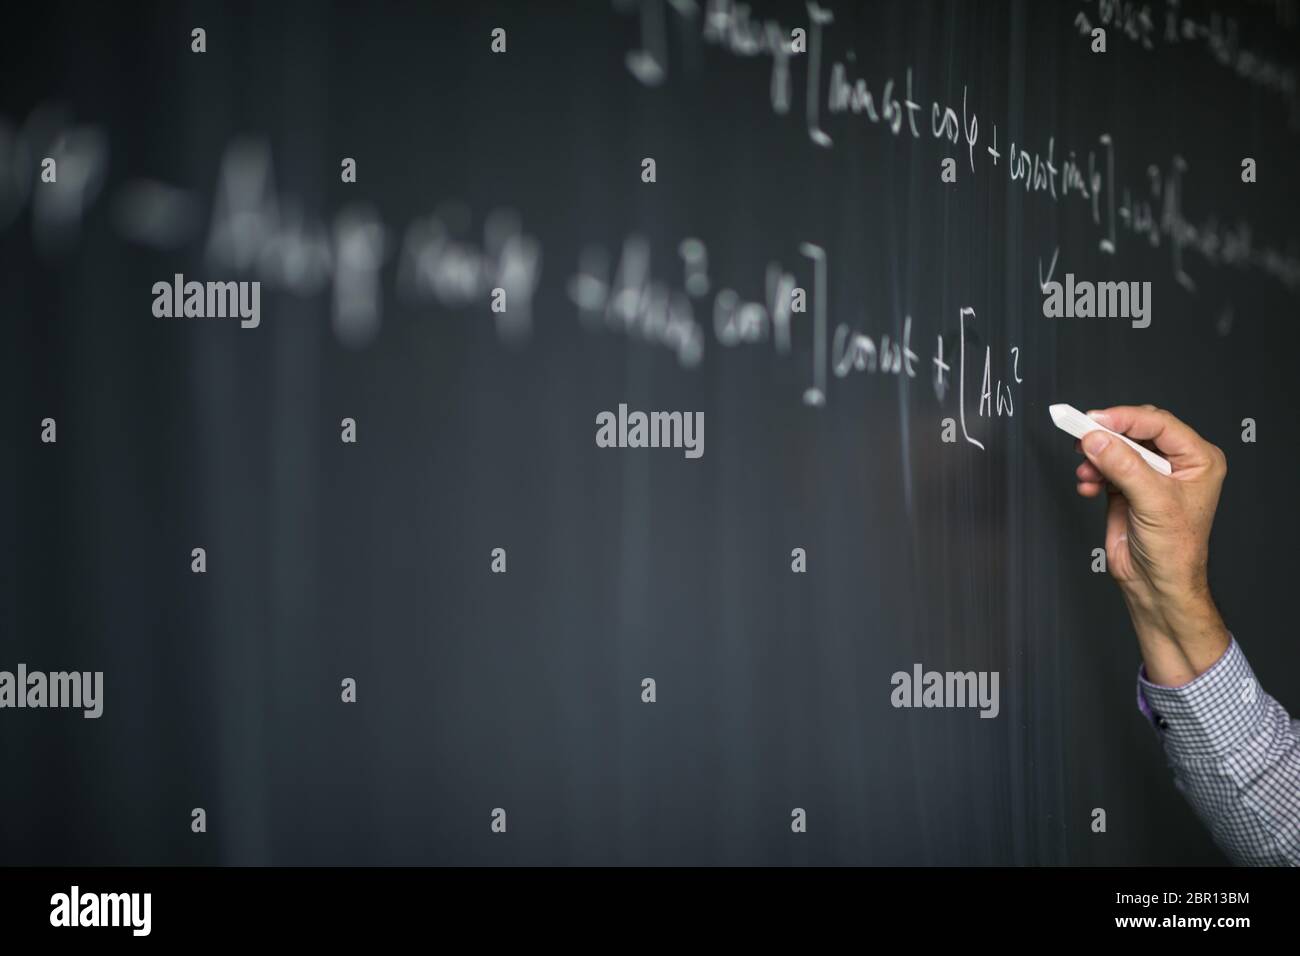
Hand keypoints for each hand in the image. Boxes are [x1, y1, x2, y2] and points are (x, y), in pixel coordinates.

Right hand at [1074, 405, 1230, 685]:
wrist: (1156, 585)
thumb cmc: (1175, 551)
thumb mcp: (1153, 503)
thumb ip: (1124, 466)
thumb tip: (1096, 439)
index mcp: (1198, 459)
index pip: (1158, 425)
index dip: (1125, 419)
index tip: (1095, 420)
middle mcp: (1175, 464)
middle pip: (1135, 433)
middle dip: (1107, 437)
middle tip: (1081, 436)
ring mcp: (1149, 476)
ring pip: (1115, 449)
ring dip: (1095, 459)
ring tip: (1086, 473)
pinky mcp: (1126, 489)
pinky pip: (1103, 468)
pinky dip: (1091, 475)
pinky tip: (1088, 487)